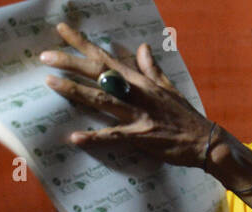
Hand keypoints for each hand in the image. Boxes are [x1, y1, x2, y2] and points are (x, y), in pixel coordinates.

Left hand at [40, 23, 213, 167]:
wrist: (205, 141)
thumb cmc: (185, 116)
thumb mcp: (168, 88)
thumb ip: (151, 68)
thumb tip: (142, 48)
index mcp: (141, 81)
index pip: (107, 57)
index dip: (84, 44)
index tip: (62, 31)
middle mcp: (137, 94)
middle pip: (99, 74)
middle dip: (72, 63)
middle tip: (46, 56)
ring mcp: (138, 115)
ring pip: (102, 99)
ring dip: (75, 91)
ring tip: (51, 83)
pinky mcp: (141, 137)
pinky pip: (114, 136)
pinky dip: (94, 137)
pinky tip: (75, 137)